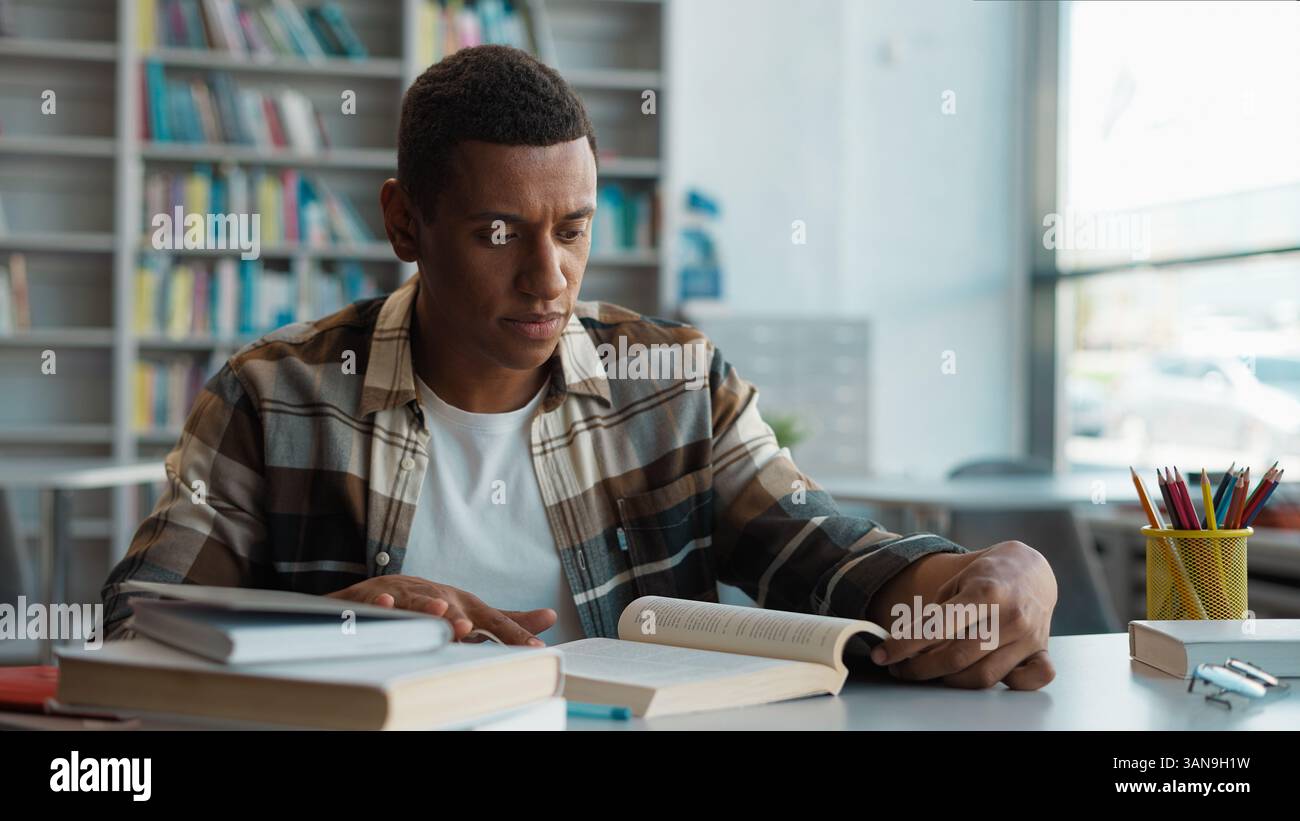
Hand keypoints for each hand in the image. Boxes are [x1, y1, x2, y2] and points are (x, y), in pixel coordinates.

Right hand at [327, 575, 557, 646]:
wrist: (387, 590)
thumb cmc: (437, 605)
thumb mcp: (474, 612)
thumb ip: (508, 621)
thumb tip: (550, 618)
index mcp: (465, 605)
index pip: (494, 622)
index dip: (513, 634)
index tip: (535, 648)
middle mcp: (440, 598)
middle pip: (453, 610)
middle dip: (459, 619)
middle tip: (468, 628)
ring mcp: (410, 596)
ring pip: (418, 603)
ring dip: (426, 607)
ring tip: (437, 612)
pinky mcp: (379, 598)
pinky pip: (377, 603)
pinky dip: (381, 604)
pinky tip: (385, 604)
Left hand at [864, 541, 1057, 689]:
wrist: (1031, 569)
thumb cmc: (987, 576)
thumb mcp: (955, 583)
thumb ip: (935, 615)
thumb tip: (909, 649)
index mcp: (984, 592)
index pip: (936, 628)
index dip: (904, 645)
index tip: (882, 656)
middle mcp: (1010, 615)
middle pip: (957, 658)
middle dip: (921, 668)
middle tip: (902, 669)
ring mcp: (1029, 636)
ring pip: (984, 677)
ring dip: (951, 681)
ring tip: (933, 671)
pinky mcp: (1043, 650)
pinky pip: (1032, 679)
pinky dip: (1010, 684)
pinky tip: (985, 673)